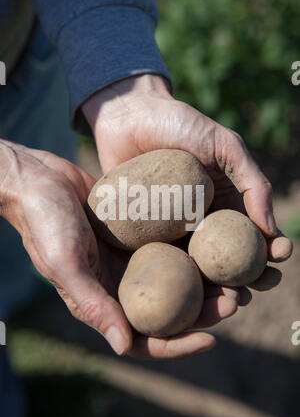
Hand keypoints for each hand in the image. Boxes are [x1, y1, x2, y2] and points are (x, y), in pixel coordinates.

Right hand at [0, 139, 231, 358]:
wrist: (38, 180)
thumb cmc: (42, 222)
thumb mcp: (64, 263)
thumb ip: (92, 304)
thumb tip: (125, 346)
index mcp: (103, 302)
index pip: (145, 339)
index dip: (178, 345)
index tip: (211, 339)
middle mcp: (122, 284)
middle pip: (171, 309)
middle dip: (204, 311)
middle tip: (235, 299)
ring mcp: (132, 258)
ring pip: (178, 278)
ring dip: (206, 280)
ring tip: (236, 274)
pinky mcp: (138, 234)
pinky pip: (171, 245)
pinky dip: (193, 248)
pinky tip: (216, 240)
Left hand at [82, 74, 292, 309]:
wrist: (129, 116)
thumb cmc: (180, 124)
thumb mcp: (224, 145)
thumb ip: (251, 180)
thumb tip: (269, 227)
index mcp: (227, 204)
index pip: (254, 234)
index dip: (271, 250)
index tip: (279, 260)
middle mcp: (203, 223)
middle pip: (228, 260)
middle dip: (245, 279)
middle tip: (250, 292)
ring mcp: (174, 232)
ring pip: (197, 269)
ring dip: (213, 289)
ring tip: (222, 300)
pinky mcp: (145, 235)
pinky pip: (160, 261)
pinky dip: (173, 281)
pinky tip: (182, 294)